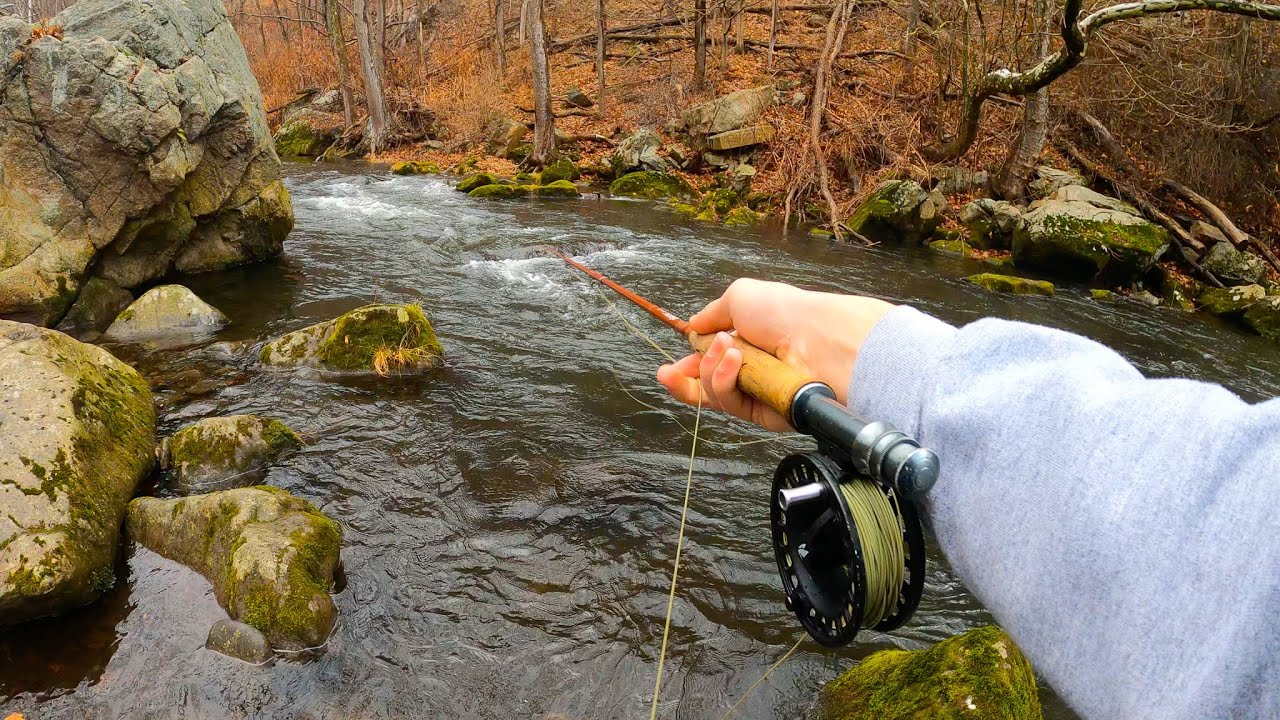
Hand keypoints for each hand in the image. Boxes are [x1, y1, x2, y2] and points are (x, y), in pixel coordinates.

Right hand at [656, 279, 894, 430]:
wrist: (817, 339)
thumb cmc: (783, 312)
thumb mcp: (739, 297)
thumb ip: (711, 314)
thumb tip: (693, 325)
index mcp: (746, 342)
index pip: (710, 360)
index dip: (688, 365)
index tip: (669, 367)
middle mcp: (750, 369)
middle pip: (706, 385)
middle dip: (683, 380)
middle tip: (666, 374)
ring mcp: (756, 392)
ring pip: (714, 393)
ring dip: (711, 370)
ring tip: (727, 350)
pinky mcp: (762, 413)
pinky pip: (730, 403)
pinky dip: (725, 382)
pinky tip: (734, 363)